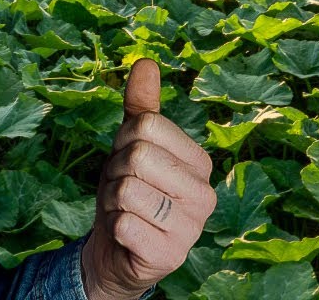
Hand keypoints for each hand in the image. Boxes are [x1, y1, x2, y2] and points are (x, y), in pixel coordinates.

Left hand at [81, 59, 215, 299]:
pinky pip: (125, 224)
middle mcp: (206, 195)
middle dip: (115, 172)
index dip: (123, 141)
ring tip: (125, 211)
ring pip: (128, 190)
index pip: (147, 125)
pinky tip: (127, 235)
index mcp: (201, 162)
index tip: (127, 163)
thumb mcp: (130, 145)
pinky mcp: (171, 256)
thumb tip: (146, 62)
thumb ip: (141, 106)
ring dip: (112, 200)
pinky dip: (115, 227)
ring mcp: (192, 229)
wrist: (116, 248)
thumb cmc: (128, 189)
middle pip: (138, 156)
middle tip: (123, 190)